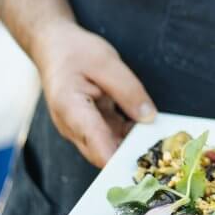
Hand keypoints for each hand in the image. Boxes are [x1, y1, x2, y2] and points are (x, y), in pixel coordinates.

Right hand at [35, 22, 157, 168]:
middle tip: (161, 154)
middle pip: (102, 153)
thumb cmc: (75, 52)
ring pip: (108, 149)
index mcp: (70, 108)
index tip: (141, 166)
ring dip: (130, 147)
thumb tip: (149, 117)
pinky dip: (127, 137)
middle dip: (129, 156)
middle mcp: (71, 127)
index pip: (95, 142)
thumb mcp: (106, 62)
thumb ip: (128, 91)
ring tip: (159, 142)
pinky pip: (110, 139)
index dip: (118, 159)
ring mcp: (79, 130)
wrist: (53, 48)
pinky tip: (147, 130)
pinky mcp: (89, 128)